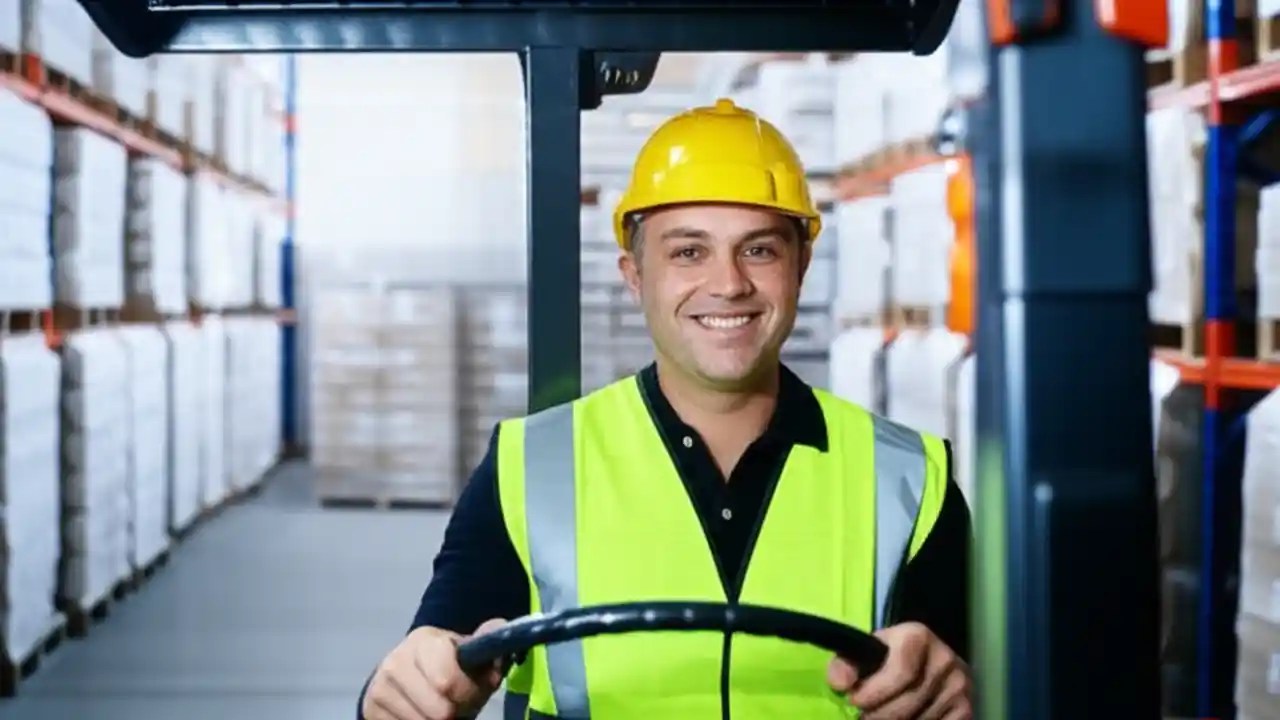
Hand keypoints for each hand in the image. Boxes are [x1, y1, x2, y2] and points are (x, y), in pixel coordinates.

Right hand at [362, 618, 507, 719]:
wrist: (409, 673)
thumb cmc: (450, 664)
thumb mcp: (471, 651)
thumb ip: (489, 639)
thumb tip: (500, 629)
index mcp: (423, 641)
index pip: (447, 681)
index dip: (467, 693)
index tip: (472, 692)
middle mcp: (395, 661)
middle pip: (438, 711)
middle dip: (455, 712)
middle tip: (457, 705)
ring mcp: (379, 687)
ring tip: (441, 708)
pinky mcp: (370, 709)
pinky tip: (422, 713)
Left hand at [827, 622, 972, 719]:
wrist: (929, 661)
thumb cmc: (890, 656)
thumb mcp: (869, 650)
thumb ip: (848, 662)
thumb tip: (840, 684)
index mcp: (918, 637)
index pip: (900, 672)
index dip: (874, 692)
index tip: (854, 700)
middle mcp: (944, 659)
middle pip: (907, 703)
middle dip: (878, 716)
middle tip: (863, 717)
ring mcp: (959, 687)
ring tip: (880, 718)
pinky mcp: (966, 710)